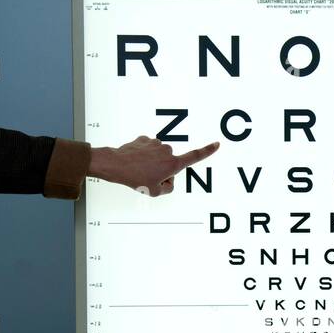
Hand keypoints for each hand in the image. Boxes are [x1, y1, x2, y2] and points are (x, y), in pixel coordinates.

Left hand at [89, 136, 219, 196]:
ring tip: (139, 170)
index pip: (194, 157)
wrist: (116, 165)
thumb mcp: (154, 192)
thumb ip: (167, 188)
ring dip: (152, 163)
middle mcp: (167, 151)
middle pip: (170, 163)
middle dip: (162, 170)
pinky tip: (135, 160)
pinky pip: (148, 149)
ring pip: (158, 156)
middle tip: (148, 177)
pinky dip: (143, 155)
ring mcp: (155, 144)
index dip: (207, 151)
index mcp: (173, 164)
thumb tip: (168, 180)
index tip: (216, 144)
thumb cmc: (135, 179)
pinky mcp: (144, 139)